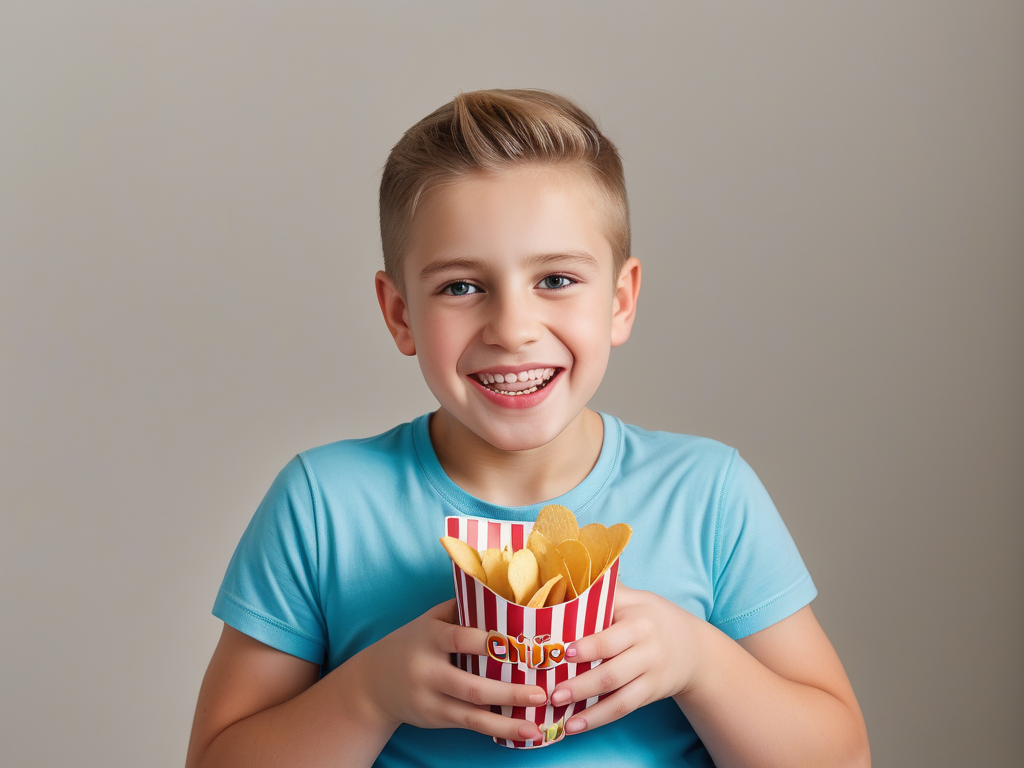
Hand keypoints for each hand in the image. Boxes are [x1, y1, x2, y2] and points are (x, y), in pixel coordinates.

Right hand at [351, 599, 545, 741]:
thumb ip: (461, 608)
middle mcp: (428, 671)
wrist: (373, 684)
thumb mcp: (429, 620)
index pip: (460, 639)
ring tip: (535, 727)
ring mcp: (430, 700)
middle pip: (471, 686)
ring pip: (471, 714)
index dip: (488, 642)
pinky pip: (468, 724)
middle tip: (540, 691)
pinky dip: (494, 729)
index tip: (519, 646)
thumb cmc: (413, 643)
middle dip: (508, 692)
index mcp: (429, 638)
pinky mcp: (434, 720)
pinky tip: (518, 731)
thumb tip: (502, 591)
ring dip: (506, 722)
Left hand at [548, 582, 708, 734]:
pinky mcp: (651, 694)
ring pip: (618, 696)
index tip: (565, 653)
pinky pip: (623, 708)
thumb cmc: (654, 618)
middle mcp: (647, 650)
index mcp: (638, 622)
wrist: (696, 649)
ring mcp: (650, 675)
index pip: (610, 637)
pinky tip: (576, 726)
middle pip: (611, 672)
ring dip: (588, 709)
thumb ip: (608, 590)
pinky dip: (599, 718)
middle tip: (552, 693)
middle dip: (581, 685)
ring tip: (561, 716)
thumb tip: (574, 570)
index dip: (588, 647)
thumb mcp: (637, 599)